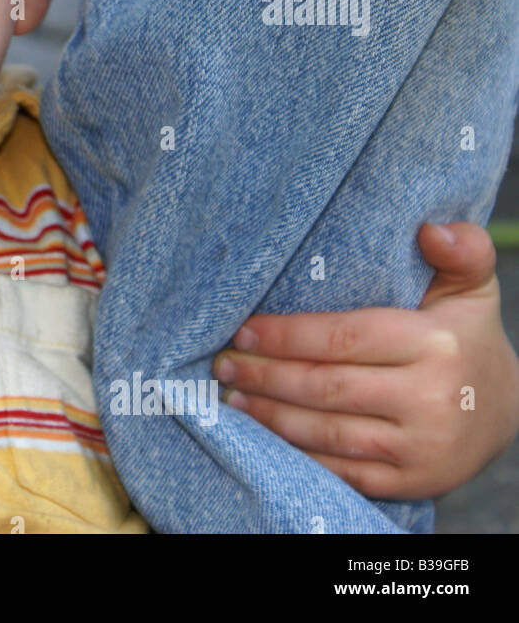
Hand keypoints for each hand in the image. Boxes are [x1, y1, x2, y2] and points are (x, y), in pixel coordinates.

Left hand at [212, 222, 518, 499]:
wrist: (510, 413)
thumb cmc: (467, 339)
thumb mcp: (472, 289)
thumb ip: (461, 250)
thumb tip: (429, 228)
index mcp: (435, 344)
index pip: (342, 337)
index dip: (284, 335)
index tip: (241, 331)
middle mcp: (430, 398)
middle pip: (325, 387)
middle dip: (264, 375)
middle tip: (223, 365)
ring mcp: (421, 447)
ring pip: (327, 432)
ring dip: (270, 416)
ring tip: (232, 396)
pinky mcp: (412, 482)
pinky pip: (341, 470)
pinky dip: (297, 454)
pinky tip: (264, 435)